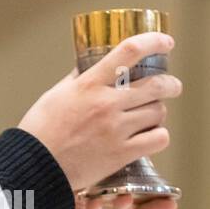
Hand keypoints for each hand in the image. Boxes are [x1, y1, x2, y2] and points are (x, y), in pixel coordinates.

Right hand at [18, 32, 182, 189]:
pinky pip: (158, 139)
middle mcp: (107, 103)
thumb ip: (79, 78)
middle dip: (171, 84)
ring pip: (158, 112)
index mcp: (89, 84)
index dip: (154, 42)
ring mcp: (117, 129)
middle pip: (156, 85)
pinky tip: (151, 135)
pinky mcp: (123, 153)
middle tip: (172, 86)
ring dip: (159, 112)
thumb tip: (93, 64)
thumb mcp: (57, 94)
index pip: (128, 52)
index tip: (167, 42)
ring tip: (152, 115)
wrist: (36, 166)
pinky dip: (159, 135)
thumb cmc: (42, 129)